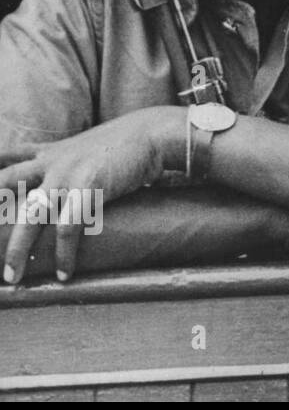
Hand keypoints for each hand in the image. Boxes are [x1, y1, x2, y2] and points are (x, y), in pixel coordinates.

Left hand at [1, 108, 172, 283]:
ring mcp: (68, 174)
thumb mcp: (86, 146)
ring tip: (13, 276)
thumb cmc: (124, 143)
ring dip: (18, 249)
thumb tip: (61, 183)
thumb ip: (67, 159)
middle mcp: (51, 162)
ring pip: (30, 215)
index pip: (6, 160)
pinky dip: (65, 252)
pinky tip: (65, 272)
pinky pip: (69, 227)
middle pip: (4, 187)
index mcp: (49, 153)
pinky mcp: (90, 187)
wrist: (153, 133)